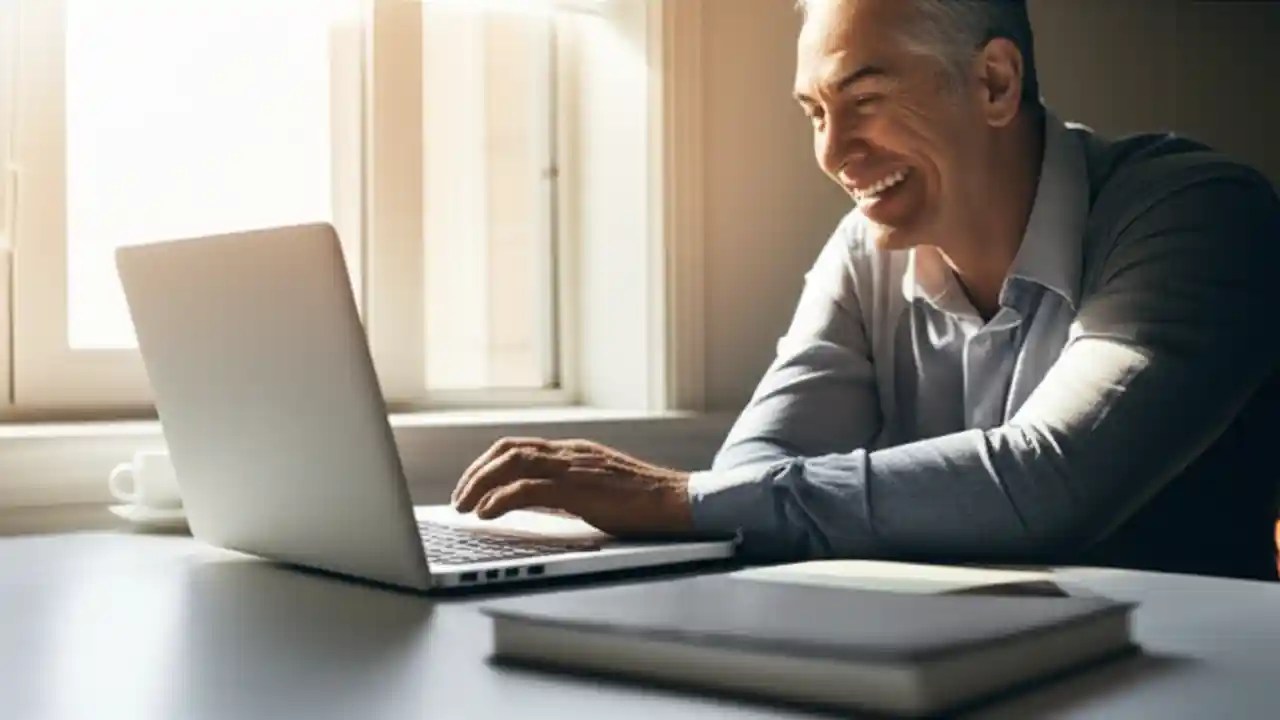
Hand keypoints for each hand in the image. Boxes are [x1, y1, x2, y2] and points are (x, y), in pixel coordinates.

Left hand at [450, 437, 694, 536]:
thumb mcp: (598, 488)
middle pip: (507, 450)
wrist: (677, 502)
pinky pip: (527, 489)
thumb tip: (533, 503)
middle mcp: (569, 452)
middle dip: (475, 473)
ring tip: (465, 506)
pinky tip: (487, 514)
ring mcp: (573, 467)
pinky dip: (500, 500)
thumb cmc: (643, 502)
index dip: (487, 465)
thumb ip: (567, 488)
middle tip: (459, 498)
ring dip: (480, 484)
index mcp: (573, 450)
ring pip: (511, 463)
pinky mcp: (578, 488)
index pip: (518, 447)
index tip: (472, 487)